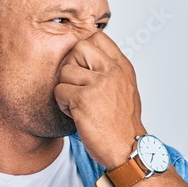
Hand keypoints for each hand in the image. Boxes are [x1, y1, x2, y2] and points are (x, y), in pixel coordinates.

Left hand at [54, 30, 146, 169]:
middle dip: (71, 65)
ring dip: (65, 88)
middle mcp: (112, 71)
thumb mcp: (125, 89)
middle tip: (76, 85)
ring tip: (77, 103)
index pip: (98, 37)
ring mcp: (98, 84)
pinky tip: (75, 113)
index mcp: (122, 67)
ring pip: (65, 70)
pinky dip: (62, 104)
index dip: (84, 50)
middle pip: (79, 47)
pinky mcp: (83, 99)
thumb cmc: (123, 124)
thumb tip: (89, 57)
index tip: (83, 67)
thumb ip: (110, 70)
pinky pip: (59, 91)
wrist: (128, 149)